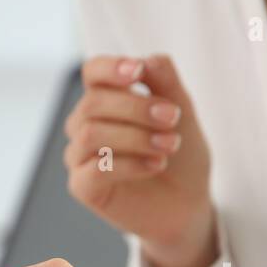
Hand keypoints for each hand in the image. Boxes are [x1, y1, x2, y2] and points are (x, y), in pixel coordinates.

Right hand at [64, 54, 216, 266]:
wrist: (186, 204)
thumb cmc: (181, 157)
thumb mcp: (182, 113)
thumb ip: (166, 83)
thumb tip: (145, 61)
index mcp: (106, 101)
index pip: (92, 72)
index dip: (110, 68)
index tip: (138, 72)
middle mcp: (85, 126)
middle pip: (92, 103)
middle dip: (135, 107)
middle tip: (172, 118)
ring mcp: (79, 158)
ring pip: (90, 134)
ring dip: (135, 136)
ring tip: (170, 145)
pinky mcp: (82, 188)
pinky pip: (95, 168)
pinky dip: (130, 164)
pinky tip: (156, 165)